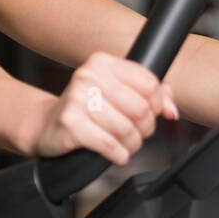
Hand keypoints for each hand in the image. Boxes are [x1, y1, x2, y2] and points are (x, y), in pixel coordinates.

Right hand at [34, 52, 177, 165]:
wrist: (47, 126)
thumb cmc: (86, 108)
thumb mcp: (116, 93)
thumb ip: (150, 95)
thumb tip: (171, 109)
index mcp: (102, 63)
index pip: (149, 82)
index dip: (156, 103)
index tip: (151, 113)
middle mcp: (88, 76)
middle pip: (141, 108)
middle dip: (145, 127)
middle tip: (137, 132)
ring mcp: (77, 99)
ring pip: (127, 129)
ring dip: (132, 144)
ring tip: (126, 144)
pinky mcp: (71, 124)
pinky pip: (110, 145)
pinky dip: (119, 154)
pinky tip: (116, 153)